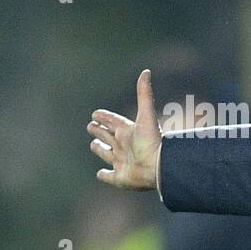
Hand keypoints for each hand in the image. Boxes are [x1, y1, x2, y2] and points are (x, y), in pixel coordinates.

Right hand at [88, 69, 162, 189]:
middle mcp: (124, 146)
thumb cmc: (153, 142)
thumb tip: (146, 71)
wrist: (159, 167)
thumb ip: (145, 94)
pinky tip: (101, 173)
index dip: (104, 117)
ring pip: (106, 154)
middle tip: (91, 125)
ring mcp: (121, 162)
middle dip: (99, 130)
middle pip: (107, 136)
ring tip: (94, 144)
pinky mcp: (120, 178)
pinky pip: (109, 176)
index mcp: (128, 131)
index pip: (113, 121)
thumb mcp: (146, 115)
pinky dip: (104, 175)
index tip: (96, 113)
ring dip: (99, 149)